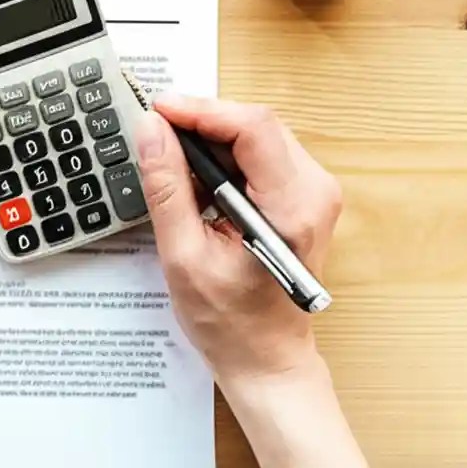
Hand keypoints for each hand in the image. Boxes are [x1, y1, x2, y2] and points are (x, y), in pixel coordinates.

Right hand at [135, 96, 362, 467]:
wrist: (267, 358)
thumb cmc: (231, 322)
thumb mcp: (183, 256)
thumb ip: (167, 187)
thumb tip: (151, 132)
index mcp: (291, 209)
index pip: (252, 128)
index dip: (201, 110)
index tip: (159, 110)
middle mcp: (314, 193)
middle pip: (256, 124)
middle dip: (203, 121)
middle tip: (157, 132)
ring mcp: (314, 192)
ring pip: (258, 134)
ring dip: (212, 137)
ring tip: (172, 158)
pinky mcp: (304, 195)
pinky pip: (262, 153)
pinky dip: (226, 155)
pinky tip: (197, 175)